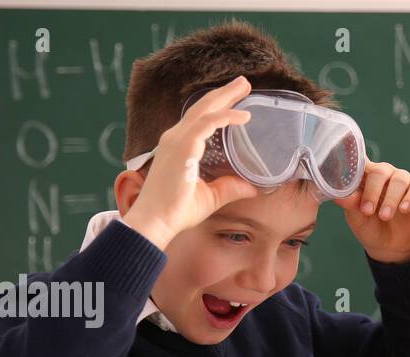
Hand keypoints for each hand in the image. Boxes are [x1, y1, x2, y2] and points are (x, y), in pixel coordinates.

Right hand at [122, 76, 261, 248]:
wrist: (157, 221)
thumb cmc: (177, 211)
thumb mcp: (211, 197)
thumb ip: (230, 188)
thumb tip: (252, 188)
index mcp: (179, 147)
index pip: (200, 119)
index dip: (218, 107)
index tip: (236, 101)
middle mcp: (176, 138)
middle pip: (202, 107)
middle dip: (224, 93)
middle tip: (244, 83)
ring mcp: (177, 140)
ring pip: (205, 110)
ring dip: (226, 96)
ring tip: (245, 86)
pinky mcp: (183, 147)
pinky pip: (207, 124)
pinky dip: (226, 117)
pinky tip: (243, 117)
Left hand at [333, 161, 409, 262]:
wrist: (390, 246)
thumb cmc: (370, 227)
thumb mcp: (357, 218)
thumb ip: (350, 204)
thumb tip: (338, 196)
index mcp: (365, 176)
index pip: (360, 162)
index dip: (356, 163)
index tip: (350, 172)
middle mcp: (384, 173)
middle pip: (379, 172)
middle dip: (373, 192)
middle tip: (368, 211)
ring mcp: (402, 180)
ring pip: (399, 180)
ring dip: (390, 199)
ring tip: (385, 216)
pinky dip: (409, 199)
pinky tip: (403, 209)